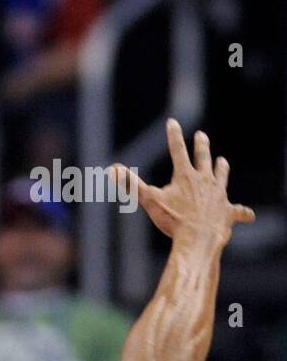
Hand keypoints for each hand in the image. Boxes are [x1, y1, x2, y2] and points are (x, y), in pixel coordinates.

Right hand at [111, 120, 254, 245]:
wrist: (198, 238)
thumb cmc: (173, 219)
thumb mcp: (148, 200)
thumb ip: (130, 184)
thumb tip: (112, 169)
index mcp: (185, 176)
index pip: (177, 150)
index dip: (174, 135)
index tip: (173, 122)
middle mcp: (205, 180)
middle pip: (203, 158)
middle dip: (202, 145)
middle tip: (201, 135)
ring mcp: (218, 194)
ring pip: (221, 176)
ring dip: (221, 168)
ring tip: (222, 161)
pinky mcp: (227, 210)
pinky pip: (236, 211)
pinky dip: (241, 212)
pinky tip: (248, 215)